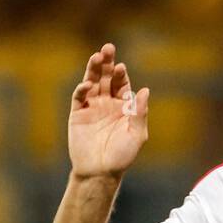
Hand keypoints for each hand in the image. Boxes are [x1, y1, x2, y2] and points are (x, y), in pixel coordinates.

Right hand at [69, 43, 149, 178]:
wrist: (100, 173)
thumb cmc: (121, 157)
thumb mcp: (136, 135)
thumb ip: (140, 113)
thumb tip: (145, 90)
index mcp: (123, 107)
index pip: (121, 84)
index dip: (121, 74)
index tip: (121, 68)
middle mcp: (107, 104)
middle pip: (106, 78)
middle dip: (107, 63)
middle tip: (108, 48)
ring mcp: (91, 108)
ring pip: (92, 83)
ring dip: (93, 69)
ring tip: (96, 56)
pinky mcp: (77, 114)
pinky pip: (79, 98)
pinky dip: (82, 89)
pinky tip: (87, 84)